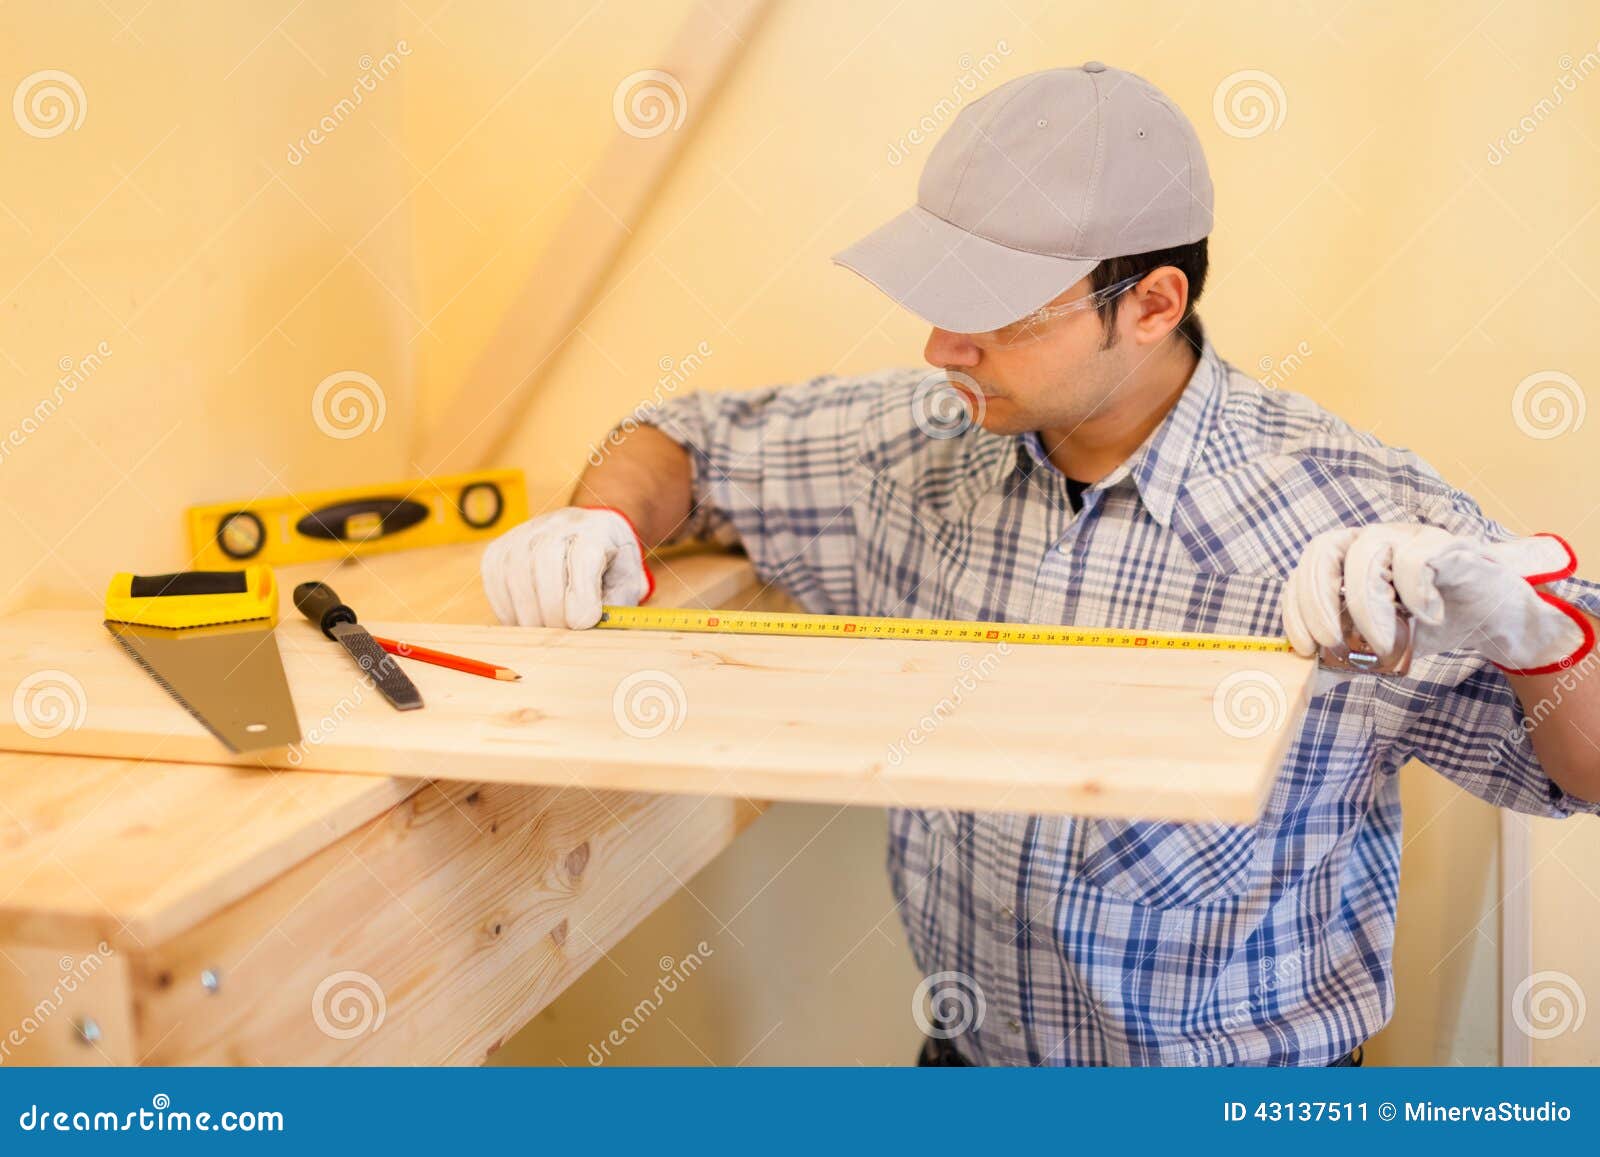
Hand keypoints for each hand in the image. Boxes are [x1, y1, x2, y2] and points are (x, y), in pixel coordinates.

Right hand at [480, 506, 653, 628]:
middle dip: (554, 611)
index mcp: (596, 530)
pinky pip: (495, 581)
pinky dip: (508, 608)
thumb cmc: (611, 565)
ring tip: (546, 631)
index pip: (583, 558)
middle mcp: (557, 524)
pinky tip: (526, 618)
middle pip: (545, 566)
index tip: (587, 622)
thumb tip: (596, 637)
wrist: (591, 533)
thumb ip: (616, 609)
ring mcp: (523, 533)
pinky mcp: (500, 548)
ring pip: (516, 575)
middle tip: (564, 634)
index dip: (583, 597)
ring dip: (529, 614)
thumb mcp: (628, 585)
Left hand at [1282, 524, 1593, 675]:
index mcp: (1351, 559)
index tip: (1306, 647)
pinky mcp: (1447, 545)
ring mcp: (1410, 537)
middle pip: (1324, 548)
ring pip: (1366, 552)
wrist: (1495, 622)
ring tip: (1382, 642)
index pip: (1307, 568)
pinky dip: (1413, 592)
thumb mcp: (1383, 645)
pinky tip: (1426, 619)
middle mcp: (1375, 540)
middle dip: (1319, 600)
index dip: (1297, 606)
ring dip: (1366, 605)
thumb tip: (1309, 680)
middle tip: (1332, 643)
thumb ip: (1348, 655)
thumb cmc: (1434, 626)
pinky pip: (1416, 558)